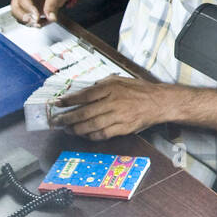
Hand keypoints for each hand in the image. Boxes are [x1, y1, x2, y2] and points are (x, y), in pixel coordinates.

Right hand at [10, 0, 75, 26]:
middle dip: (25, 17)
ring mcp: (23, 2)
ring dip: (30, 22)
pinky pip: (25, 20)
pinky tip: (43, 22)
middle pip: (16, 7)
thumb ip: (52, 4)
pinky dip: (33, 24)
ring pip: (18, 15)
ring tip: (43, 23)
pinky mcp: (27, 11)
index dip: (28, 8)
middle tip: (37, 22)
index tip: (37, 17)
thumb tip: (50, 17)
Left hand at [50, 75, 164, 138]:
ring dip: (76, 129)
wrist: (160, 102)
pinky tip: (84, 134)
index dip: (69, 101)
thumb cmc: (140, 90)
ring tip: (67, 129)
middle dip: (67, 118)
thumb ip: (102, 84)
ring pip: (91, 126)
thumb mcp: (120, 80)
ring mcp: (118, 116)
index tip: (57, 104)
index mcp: (111, 88)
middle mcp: (113, 102)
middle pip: (84, 112)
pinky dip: (91, 136)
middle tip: (56, 121)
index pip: (84, 95)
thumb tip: (85, 91)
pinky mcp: (123, 128)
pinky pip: (103, 134)